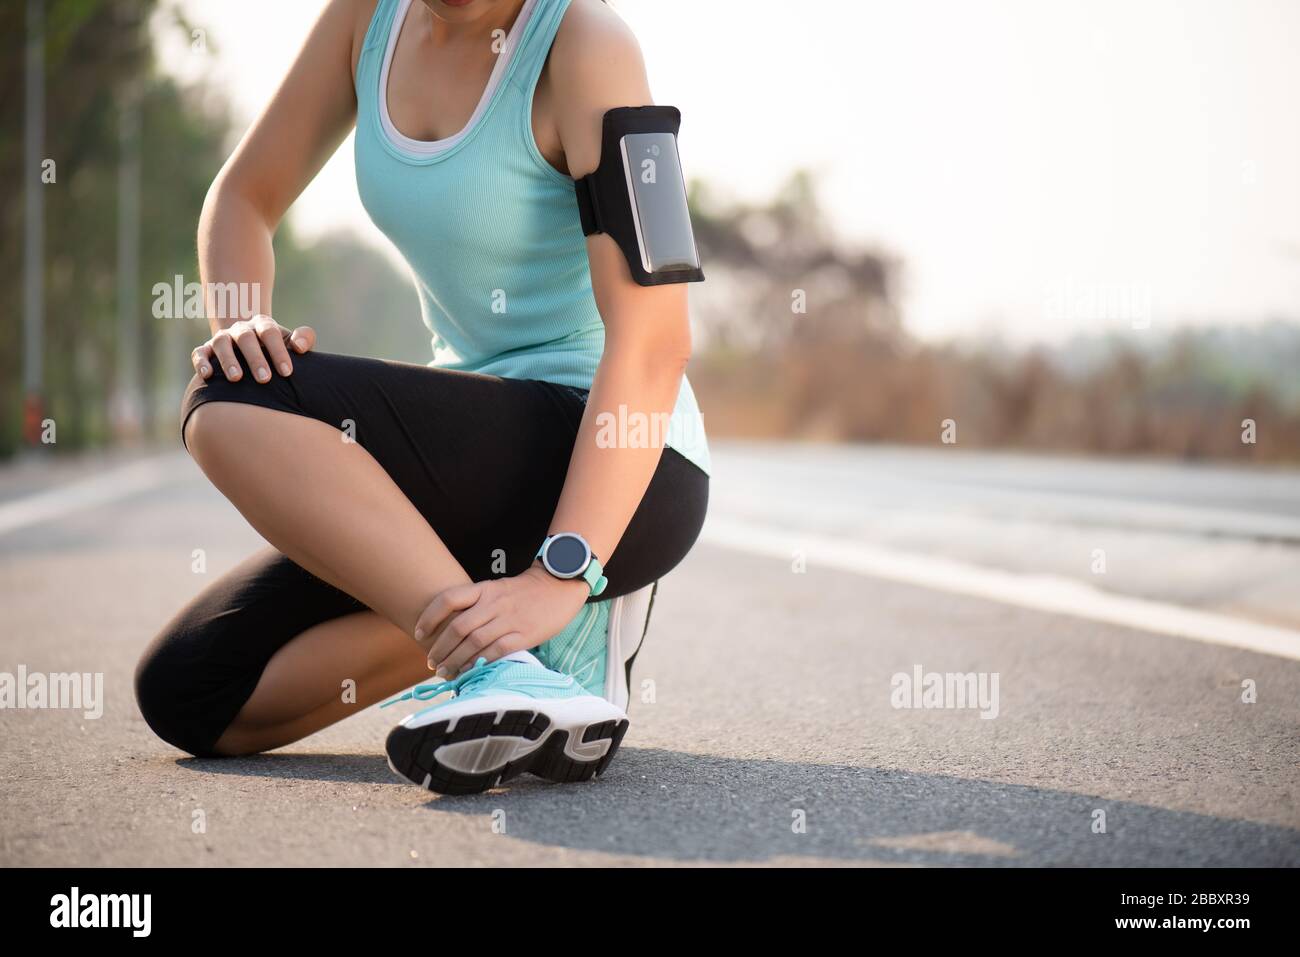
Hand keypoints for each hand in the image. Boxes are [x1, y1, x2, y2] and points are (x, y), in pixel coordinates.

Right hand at [192, 315, 315, 382]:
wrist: (250, 346)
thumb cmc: (276, 350)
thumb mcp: (292, 342)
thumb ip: (304, 338)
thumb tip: (300, 347)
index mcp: (263, 325)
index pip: (270, 333)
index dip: (278, 351)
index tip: (287, 372)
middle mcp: (241, 330)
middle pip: (246, 339)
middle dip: (255, 358)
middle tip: (265, 379)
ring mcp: (222, 338)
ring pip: (221, 344)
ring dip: (228, 360)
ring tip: (236, 379)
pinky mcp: (205, 349)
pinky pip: (199, 353)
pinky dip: (201, 362)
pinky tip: (206, 375)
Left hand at [413, 565, 590, 676]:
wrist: (559, 585)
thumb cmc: (524, 592)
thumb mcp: (496, 589)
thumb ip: (476, 605)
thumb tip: (450, 630)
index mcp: (484, 589)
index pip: (449, 599)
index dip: (429, 617)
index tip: (418, 633)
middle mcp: (494, 603)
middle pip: (458, 627)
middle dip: (440, 648)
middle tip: (431, 663)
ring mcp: (509, 619)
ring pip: (474, 642)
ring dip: (455, 660)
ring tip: (444, 672)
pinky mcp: (524, 635)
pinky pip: (496, 652)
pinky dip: (479, 663)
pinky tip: (469, 671)